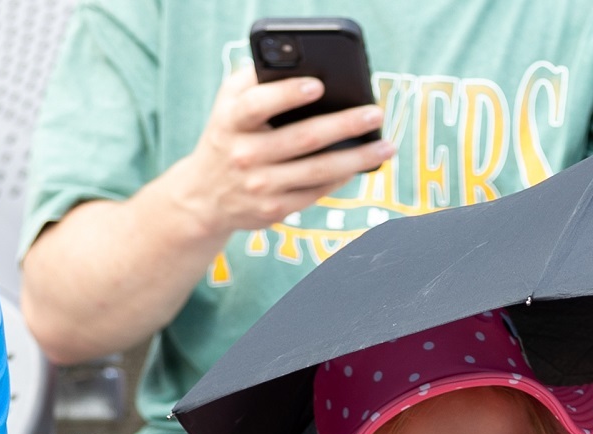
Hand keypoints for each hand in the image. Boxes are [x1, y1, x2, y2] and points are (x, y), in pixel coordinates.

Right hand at [163, 68, 392, 239]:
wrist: (205, 195)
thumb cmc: (228, 135)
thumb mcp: (227, 104)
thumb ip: (254, 81)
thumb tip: (299, 65)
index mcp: (231, 121)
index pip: (258, 104)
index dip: (288, 94)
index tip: (318, 85)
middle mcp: (245, 154)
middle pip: (303, 138)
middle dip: (344, 125)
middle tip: (375, 113)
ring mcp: (261, 185)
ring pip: (318, 170)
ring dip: (358, 158)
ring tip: (386, 146)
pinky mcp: (276, 208)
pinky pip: (318, 191)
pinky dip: (343, 177)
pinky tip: (363, 165)